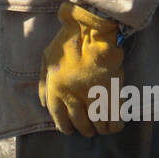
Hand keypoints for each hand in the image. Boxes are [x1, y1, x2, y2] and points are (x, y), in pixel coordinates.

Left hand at [38, 3, 125, 135]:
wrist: (90, 29)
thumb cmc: (67, 42)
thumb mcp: (47, 60)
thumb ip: (44, 84)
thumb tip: (43, 104)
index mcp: (56, 90)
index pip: (60, 120)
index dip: (67, 127)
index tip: (72, 128)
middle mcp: (72, 96)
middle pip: (80, 124)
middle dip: (85, 129)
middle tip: (90, 127)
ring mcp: (93, 95)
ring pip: (98, 124)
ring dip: (100, 128)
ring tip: (102, 126)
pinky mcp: (111, 92)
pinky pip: (114, 119)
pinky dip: (115, 124)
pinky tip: (115, 123)